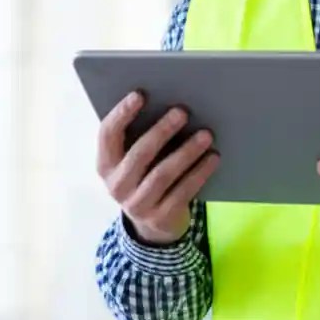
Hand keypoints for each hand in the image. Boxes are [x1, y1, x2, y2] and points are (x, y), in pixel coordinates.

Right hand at [96, 92, 219, 245]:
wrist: (154, 225)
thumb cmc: (146, 176)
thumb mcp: (136, 161)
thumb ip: (142, 136)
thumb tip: (169, 103)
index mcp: (106, 165)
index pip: (108, 135)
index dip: (122, 113)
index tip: (140, 94)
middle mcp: (117, 186)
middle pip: (139, 154)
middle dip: (162, 131)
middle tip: (182, 111)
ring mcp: (138, 205)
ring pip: (163, 174)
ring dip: (186, 152)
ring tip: (206, 134)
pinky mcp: (161, 218)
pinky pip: (183, 192)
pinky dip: (200, 172)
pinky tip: (213, 157)